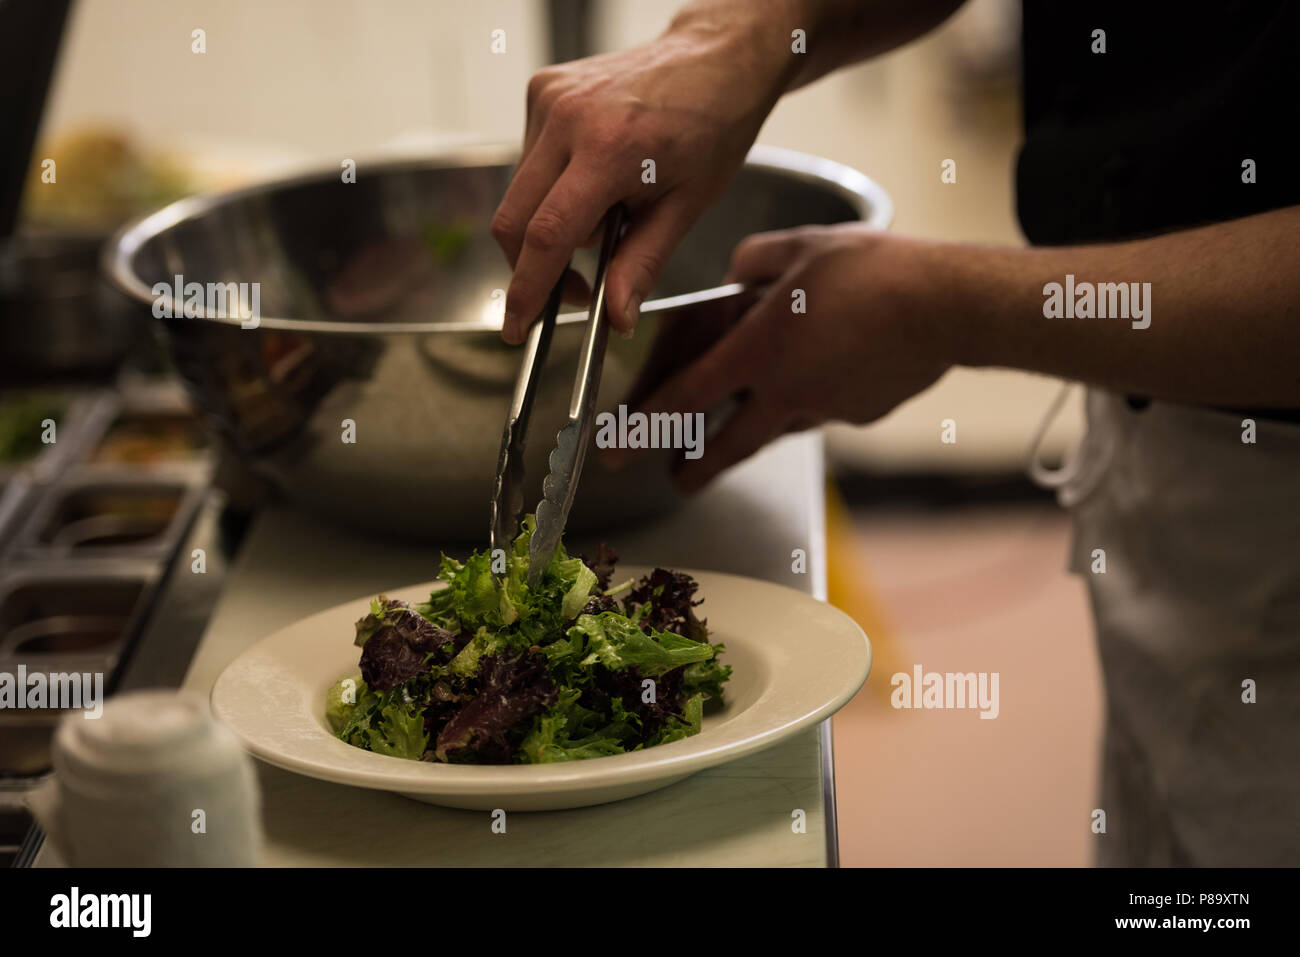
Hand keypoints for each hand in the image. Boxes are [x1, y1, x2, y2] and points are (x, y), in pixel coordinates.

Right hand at [492, 8, 795, 343]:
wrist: (715, 58)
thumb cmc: (712, 126)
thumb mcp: (687, 205)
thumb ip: (643, 263)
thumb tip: (614, 317)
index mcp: (610, 148)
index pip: (547, 235)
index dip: (527, 290)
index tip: (517, 327)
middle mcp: (568, 118)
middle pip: (514, 220)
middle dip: (535, 266)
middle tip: (577, 289)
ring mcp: (549, 99)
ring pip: (520, 194)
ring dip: (552, 221)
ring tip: (610, 208)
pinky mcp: (542, 90)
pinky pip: (528, 162)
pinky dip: (555, 185)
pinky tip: (597, 173)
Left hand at [624, 224, 951, 490]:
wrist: (947, 307)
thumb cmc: (873, 271)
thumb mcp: (799, 247)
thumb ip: (754, 261)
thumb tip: (737, 275)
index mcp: (759, 350)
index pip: (686, 397)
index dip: (646, 425)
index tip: (620, 447)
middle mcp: (785, 390)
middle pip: (725, 446)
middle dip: (694, 468)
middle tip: (675, 478)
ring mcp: (823, 409)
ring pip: (772, 431)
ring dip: (747, 439)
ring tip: (733, 441)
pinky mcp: (859, 416)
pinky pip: (818, 414)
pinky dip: (805, 406)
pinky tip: (814, 387)